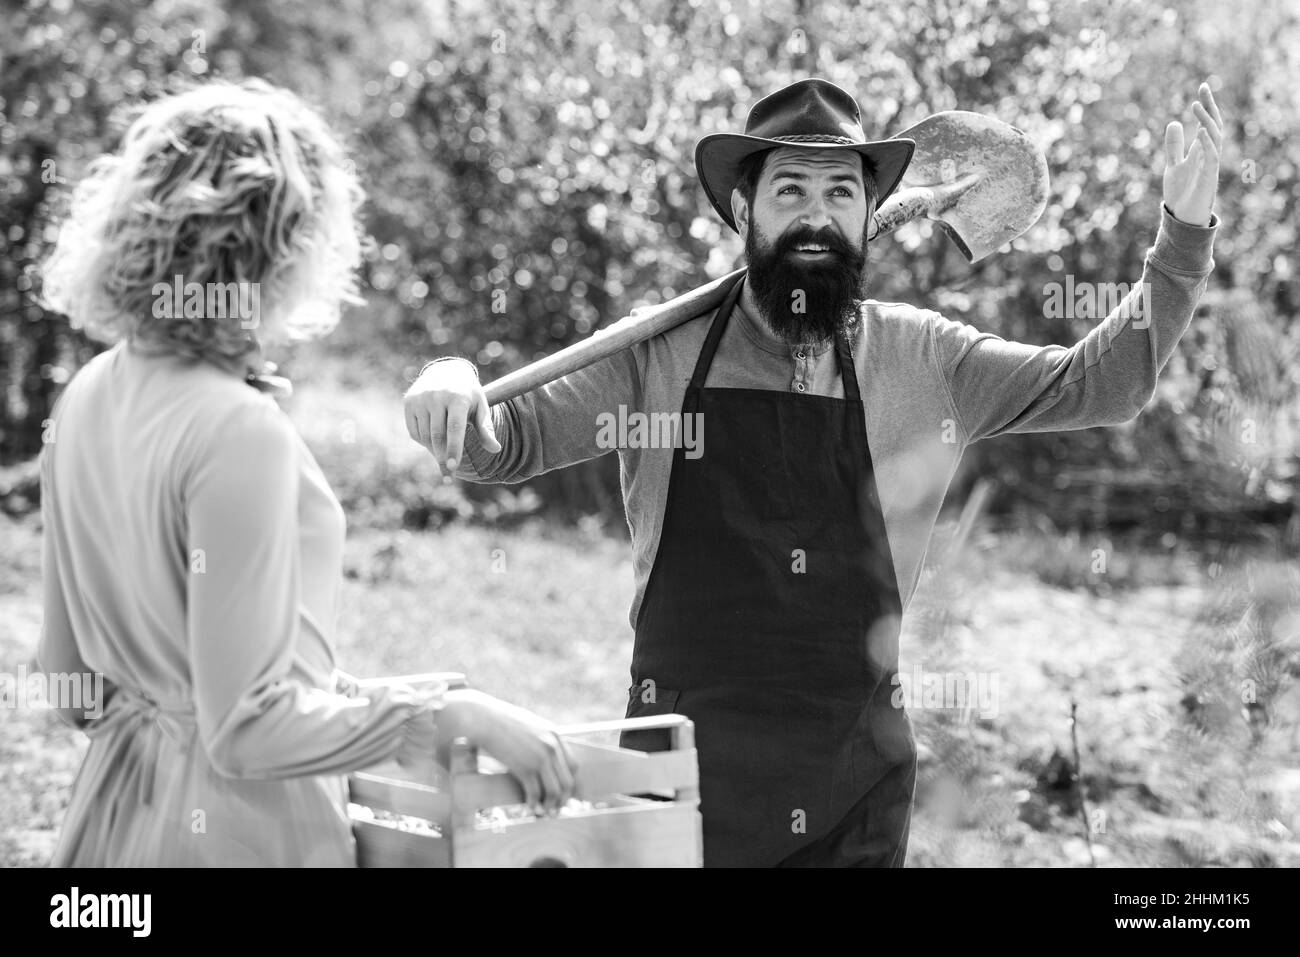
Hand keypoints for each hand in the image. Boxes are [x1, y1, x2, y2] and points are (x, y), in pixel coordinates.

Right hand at [403, 359, 500, 473]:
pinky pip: (414, 432)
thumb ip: (486, 429)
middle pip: (438, 435)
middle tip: (449, 474)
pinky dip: (424, 441)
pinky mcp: (409, 402)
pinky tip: (433, 437)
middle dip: (443, 457)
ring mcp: (420, 398)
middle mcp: (436, 396)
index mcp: (457, 397)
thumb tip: (496, 449)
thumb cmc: (468, 395)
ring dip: (434, 449)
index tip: (453, 467)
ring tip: (445, 449)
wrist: (446, 371)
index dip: (453, 449)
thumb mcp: (480, 407)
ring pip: (425, 436)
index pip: (454, 428)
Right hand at [438, 688, 576, 815]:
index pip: (573, 766)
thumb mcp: (530, 727)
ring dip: (549, 805)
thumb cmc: (503, 724)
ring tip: (542, 812)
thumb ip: (542, 741)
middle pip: (567, 781)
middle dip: (562, 799)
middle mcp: (551, 746)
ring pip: (554, 790)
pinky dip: (533, 804)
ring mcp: (539, 757)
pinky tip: (529, 808)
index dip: (569, 783)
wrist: (483, 719)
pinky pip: (535, 792)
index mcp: (555, 735)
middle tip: (555, 809)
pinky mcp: (524, 767)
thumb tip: (546, 761)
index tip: (562, 793)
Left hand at [1162, 82, 1222, 226]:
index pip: (1207, 122)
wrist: (1181, 218)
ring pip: (1214, 138)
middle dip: (1209, 107)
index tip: (1202, 87)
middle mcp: (1208, 155)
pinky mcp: (1207, 178)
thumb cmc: (1181, 193)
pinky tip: (1201, 130)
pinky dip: (1208, 143)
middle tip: (1203, 88)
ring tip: (1196, 105)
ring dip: (1206, 121)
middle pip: (1214, 125)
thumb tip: (1174, 122)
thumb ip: (1174, 146)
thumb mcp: (1173, 165)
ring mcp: (1209, 166)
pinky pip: (1211, 157)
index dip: (1206, 105)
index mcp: (1201, 150)